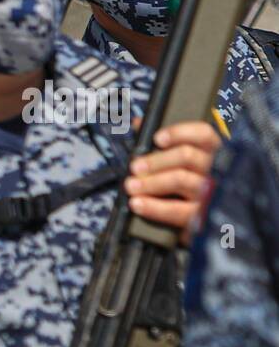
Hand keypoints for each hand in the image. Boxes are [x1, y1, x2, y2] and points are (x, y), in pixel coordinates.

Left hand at [124, 120, 220, 243]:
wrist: (198, 224)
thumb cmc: (184, 185)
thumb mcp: (176, 160)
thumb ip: (160, 142)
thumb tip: (138, 123)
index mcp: (211, 152)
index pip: (204, 134)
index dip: (180, 132)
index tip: (158, 138)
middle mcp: (216, 170)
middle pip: (187, 156)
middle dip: (156, 161)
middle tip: (135, 167)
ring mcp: (211, 194)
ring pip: (181, 180)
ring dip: (151, 182)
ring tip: (130, 186)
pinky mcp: (202, 217)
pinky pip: (178, 211)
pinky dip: (154, 208)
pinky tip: (138, 204)